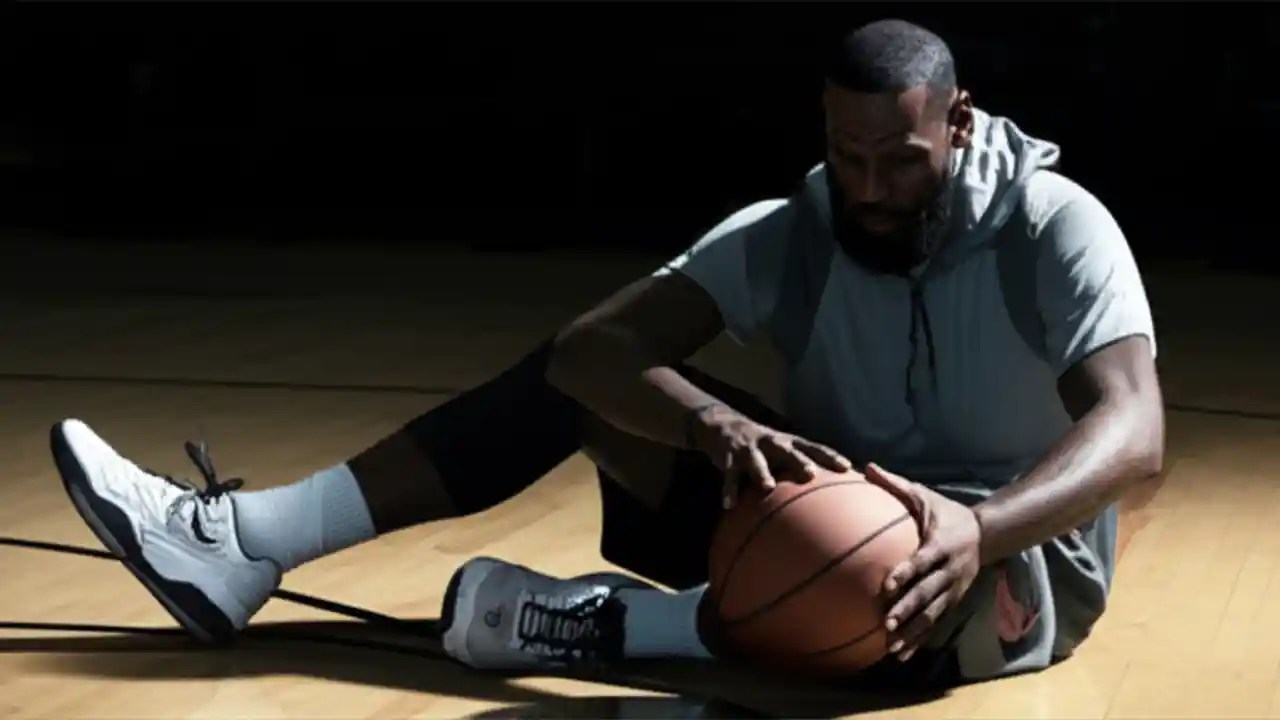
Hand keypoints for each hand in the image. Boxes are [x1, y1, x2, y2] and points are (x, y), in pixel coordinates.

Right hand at [691, 405, 851, 507]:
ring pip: (756, 460)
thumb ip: (801, 464)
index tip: (847, 467)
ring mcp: (749, 448)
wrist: (723, 426)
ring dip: (762, 472)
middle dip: (799, 461)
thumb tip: (833, 488)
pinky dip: (729, 490)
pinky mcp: (729, 457)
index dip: (829, 456)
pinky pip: (730, 476)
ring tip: (768, 487)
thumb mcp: (783, 449)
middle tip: (811, 474)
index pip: (813, 447)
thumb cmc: (763, 446)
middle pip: (787, 450)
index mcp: (788, 442)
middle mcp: (771, 442)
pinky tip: (730, 505)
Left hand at [864, 463, 981, 661]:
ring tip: (893, 648)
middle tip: (887, 623)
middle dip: (909, 609)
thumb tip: (865, 466)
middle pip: (929, 593)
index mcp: (941, 545)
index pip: (923, 561)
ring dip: (914, 632)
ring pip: (933, 614)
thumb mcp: (924, 495)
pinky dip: (920, 639)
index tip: (888, 584)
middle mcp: (950, 570)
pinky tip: (902, 654)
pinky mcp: (954, 600)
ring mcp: (954, 588)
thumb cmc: (945, 512)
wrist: (986, 532)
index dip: (907, 572)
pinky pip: (936, 622)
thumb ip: (896, 484)